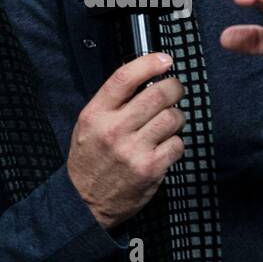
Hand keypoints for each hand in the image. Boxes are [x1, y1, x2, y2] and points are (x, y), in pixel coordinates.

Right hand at [66, 52, 186, 231]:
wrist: (84, 202)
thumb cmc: (90, 160)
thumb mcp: (89, 125)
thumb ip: (112, 103)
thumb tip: (146, 78)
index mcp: (96, 114)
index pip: (124, 78)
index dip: (149, 63)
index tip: (165, 60)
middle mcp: (114, 130)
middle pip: (157, 95)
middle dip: (174, 88)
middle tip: (176, 90)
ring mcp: (134, 150)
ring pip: (172, 118)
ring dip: (178, 116)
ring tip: (170, 121)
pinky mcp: (151, 169)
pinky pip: (177, 144)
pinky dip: (176, 142)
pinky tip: (166, 146)